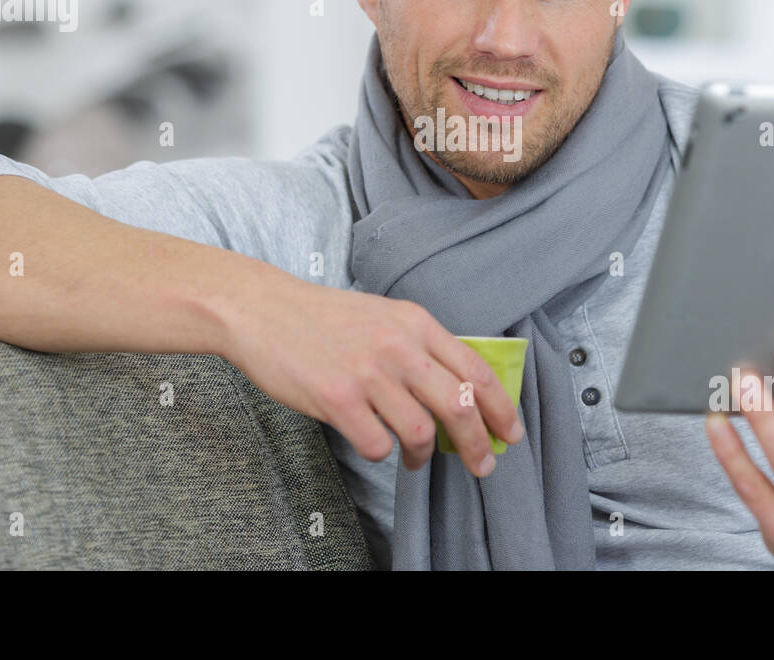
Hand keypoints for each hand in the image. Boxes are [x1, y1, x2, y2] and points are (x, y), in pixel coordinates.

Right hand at [215, 263, 523, 478]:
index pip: (477, 370)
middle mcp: (399, 346)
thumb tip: (460, 390)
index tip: (510, 432)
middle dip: (478, 444)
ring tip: (416, 458)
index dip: (501, 408)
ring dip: (424, 454)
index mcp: (416, 323)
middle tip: (481, 465)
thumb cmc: (323, 317)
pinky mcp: (336, 399)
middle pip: (460, 406)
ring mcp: (368, 373)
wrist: (263, 309)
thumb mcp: (384, 316)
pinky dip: (382, 453)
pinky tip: (374, 442)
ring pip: (421, 431)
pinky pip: (377, 444)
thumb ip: (421, 346)